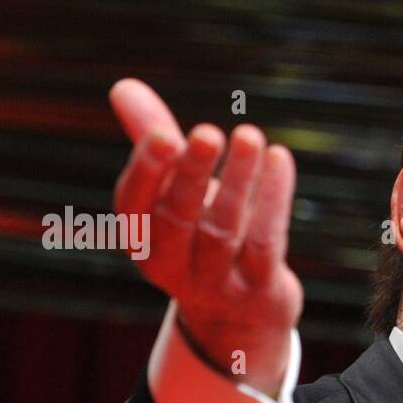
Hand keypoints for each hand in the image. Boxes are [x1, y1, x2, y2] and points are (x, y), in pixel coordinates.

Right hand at [109, 79, 300, 394]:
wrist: (239, 318)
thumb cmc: (201, 238)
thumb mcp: (174, 193)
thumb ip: (154, 142)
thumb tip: (123, 84)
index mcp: (141, 241)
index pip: (133, 206)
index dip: (147, 171)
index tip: (165, 135)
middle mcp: (172, 266)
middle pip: (176, 220)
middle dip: (190, 174)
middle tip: (207, 132)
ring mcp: (216, 283)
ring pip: (223, 231)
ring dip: (237, 181)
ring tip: (250, 136)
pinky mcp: (258, 290)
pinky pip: (265, 243)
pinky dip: (273, 200)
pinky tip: (279, 159)